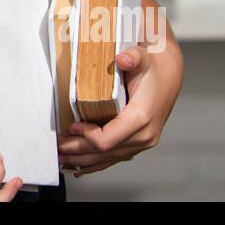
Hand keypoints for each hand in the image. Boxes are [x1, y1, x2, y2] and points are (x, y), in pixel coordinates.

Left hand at [57, 42, 182, 177]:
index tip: (71, 126)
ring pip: (108, 159)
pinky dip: (96, 164)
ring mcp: (143, 142)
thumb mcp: (142, 58)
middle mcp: (144, 135)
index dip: (86, 137)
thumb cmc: (152, 68)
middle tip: (56, 148)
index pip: (108, 139)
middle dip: (78, 151)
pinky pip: (115, 158)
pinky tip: (81, 167)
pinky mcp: (139, 143)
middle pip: (104, 152)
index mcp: (142, 118)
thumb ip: (133, 57)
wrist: (168, 75)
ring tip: (62, 158)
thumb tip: (122, 58)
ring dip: (83, 160)